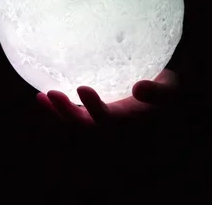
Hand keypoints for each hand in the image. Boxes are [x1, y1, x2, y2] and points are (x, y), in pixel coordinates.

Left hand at [36, 68, 178, 125]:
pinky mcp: (93, 110)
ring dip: (57, 111)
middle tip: (52, 93)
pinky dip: (57, 107)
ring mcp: (100, 117)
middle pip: (85, 123)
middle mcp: (111, 122)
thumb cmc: (169, 92)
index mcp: (127, 118)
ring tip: (41, 96)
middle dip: (67, 111)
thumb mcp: (170, 90)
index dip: (94, 106)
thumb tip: (139, 88)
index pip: (108, 117)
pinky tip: (43, 95)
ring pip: (74, 120)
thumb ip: (157, 91)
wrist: (165, 96)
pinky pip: (72, 112)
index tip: (82, 87)